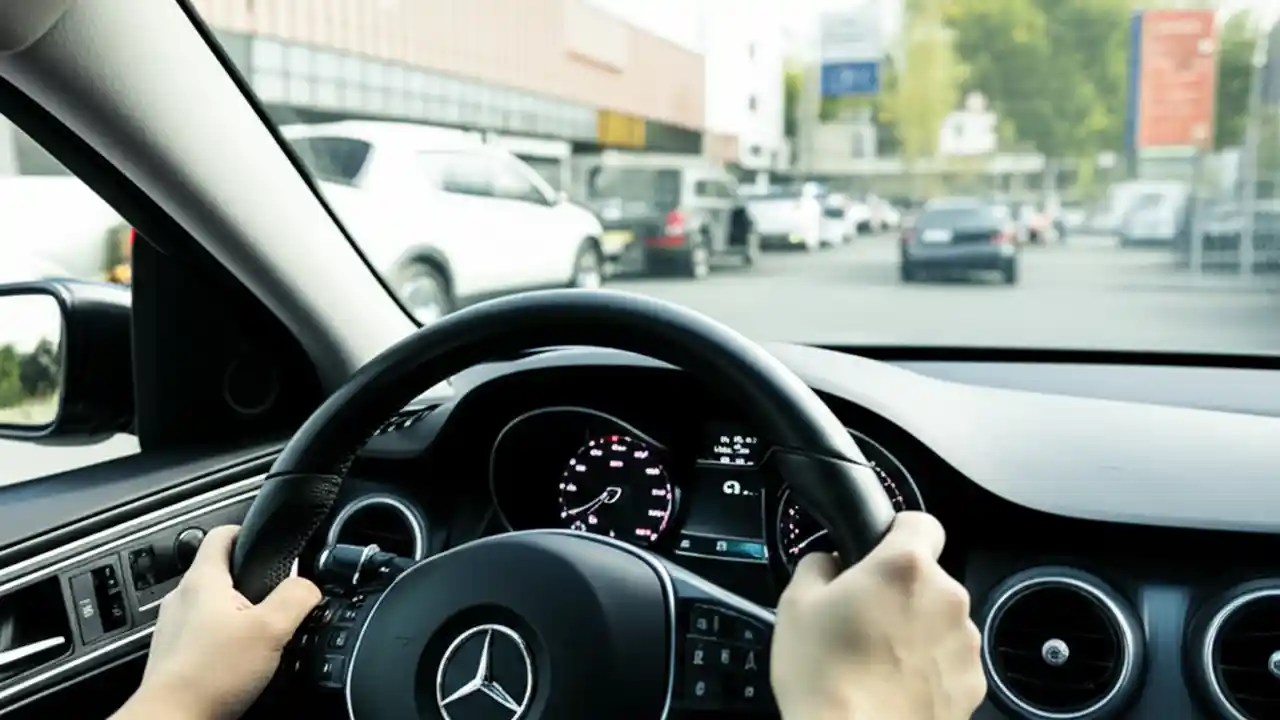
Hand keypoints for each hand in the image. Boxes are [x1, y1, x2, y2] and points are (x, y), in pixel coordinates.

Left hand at [112, 526, 320, 719]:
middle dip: (251, 581)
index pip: (224, 533)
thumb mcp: (271, 629)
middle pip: (221, 571)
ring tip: (260, 634)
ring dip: (237, 613)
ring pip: (213, 605)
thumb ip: (297, 597)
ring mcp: (174, 627)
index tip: (268, 544)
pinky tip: (239, 659)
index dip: (250, 532)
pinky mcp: (175, 654)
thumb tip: (310, 585)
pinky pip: (204, 634)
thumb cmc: (209, 677)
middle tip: (275, 599)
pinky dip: (223, 639)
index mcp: (203, 580)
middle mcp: (182, 598)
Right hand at [770, 512, 984, 719]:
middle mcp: (947, 598)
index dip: (897, 534)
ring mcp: (965, 644)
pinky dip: (930, 667)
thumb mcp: (795, 604)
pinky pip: (950, 659)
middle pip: (928, 578)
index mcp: (905, 567)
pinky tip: (897, 686)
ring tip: (878, 659)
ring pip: (941, 619)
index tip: (877, 555)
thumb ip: (818, 566)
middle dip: (901, 592)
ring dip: (918, 629)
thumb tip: (831, 563)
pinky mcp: (973, 684)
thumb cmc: (823, 674)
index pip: (921, 522)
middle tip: (862, 618)